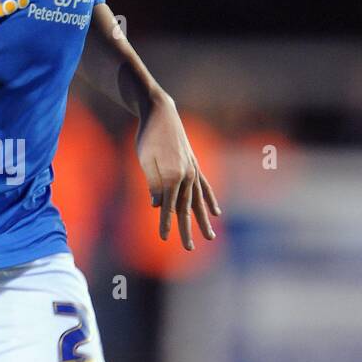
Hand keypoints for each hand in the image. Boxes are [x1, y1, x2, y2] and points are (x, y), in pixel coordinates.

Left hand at [134, 91, 221, 249]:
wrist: (161, 113)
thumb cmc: (147, 137)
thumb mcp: (145, 161)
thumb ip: (153, 184)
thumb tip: (157, 206)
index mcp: (171, 175)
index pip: (168, 206)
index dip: (165, 223)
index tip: (164, 238)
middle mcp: (186, 174)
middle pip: (187, 207)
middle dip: (188, 229)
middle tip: (189, 248)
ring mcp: (193, 169)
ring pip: (200, 200)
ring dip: (204, 219)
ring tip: (211, 236)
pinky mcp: (195, 165)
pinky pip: (205, 186)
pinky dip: (210, 199)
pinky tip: (216, 212)